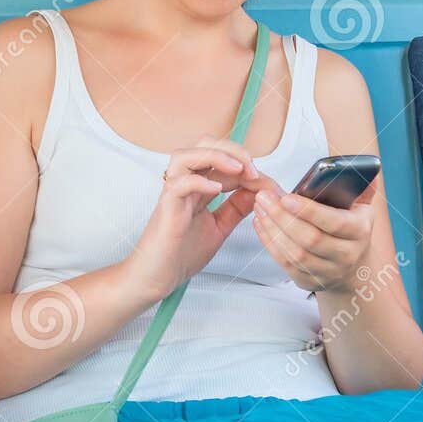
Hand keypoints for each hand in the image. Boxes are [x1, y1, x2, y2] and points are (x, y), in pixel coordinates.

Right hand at [120, 136, 268, 301]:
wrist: (156, 277)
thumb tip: (259, 191)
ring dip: (216, 156)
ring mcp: (173, 194)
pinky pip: (179, 183)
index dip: (246, 164)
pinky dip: (199, 181)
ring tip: (238, 170)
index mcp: (198, 187)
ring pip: (186, 155)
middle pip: (204, 144)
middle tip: (253, 169)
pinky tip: (217, 190)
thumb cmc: (181, 254)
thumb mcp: (219, 227)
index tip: (266, 181)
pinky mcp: (166, 207)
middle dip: (232, 150)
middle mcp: (185, 184)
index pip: (222, 158)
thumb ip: (237, 208)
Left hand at [252, 181, 376, 292]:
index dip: (309, 211)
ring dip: (272, 230)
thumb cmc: (351, 228)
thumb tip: (370, 167)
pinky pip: (285, 263)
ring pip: (295, 253)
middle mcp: (346, 255)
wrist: (353, 267)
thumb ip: (362, 187)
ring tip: (259, 208)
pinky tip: (261, 225)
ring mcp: (328, 272)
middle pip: (310, 239)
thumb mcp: (362, 208)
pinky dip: (270, 243)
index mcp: (360, 231)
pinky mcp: (309, 281)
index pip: (335, 222)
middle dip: (282, 217)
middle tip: (263, 198)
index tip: (286, 197)